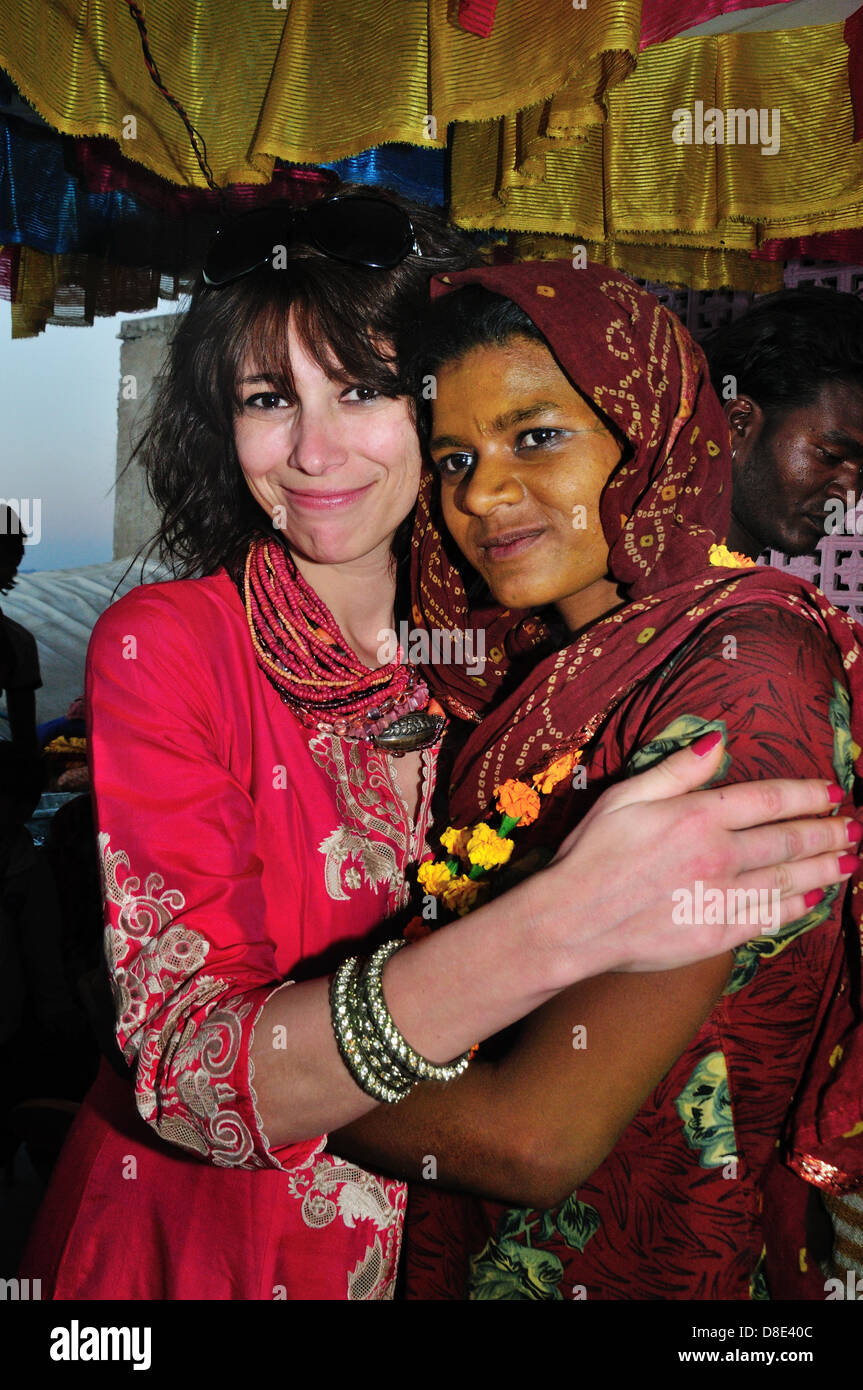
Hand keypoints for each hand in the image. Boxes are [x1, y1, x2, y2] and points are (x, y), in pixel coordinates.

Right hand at [528, 731, 856, 978]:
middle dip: (828, 832)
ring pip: (788, 880)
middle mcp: (719, 855)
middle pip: (789, 841)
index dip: (807, 795)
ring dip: (825, 869)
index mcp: (698, 816)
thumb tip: (719, 740)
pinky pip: (769, 917)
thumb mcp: (625, 796)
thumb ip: (677, 770)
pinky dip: (798, 907)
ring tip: (850, 861)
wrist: (571, 921)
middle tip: (854, 828)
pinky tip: (815, 900)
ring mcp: (721, 897)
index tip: (832, 793)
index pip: (770, 799)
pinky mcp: (717, 934)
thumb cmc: (590, 855)